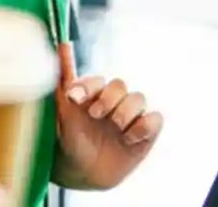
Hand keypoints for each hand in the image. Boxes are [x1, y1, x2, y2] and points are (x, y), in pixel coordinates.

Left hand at [52, 74, 163, 190]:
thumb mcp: (61, 111)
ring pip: (138, 98)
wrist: (81, 174)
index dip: (88, 86)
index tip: (73, 98)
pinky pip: (156, 119)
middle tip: (95, 114)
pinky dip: (144, 126)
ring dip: (125, 111)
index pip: (97, 80)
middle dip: (108, 98)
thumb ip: (63, 78)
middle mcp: (112, 102)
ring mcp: (129, 117)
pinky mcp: (145, 134)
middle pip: (120, 85)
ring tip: (115, 127)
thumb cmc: (68, 140)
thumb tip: (63, 43)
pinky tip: (129, 138)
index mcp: (92, 94)